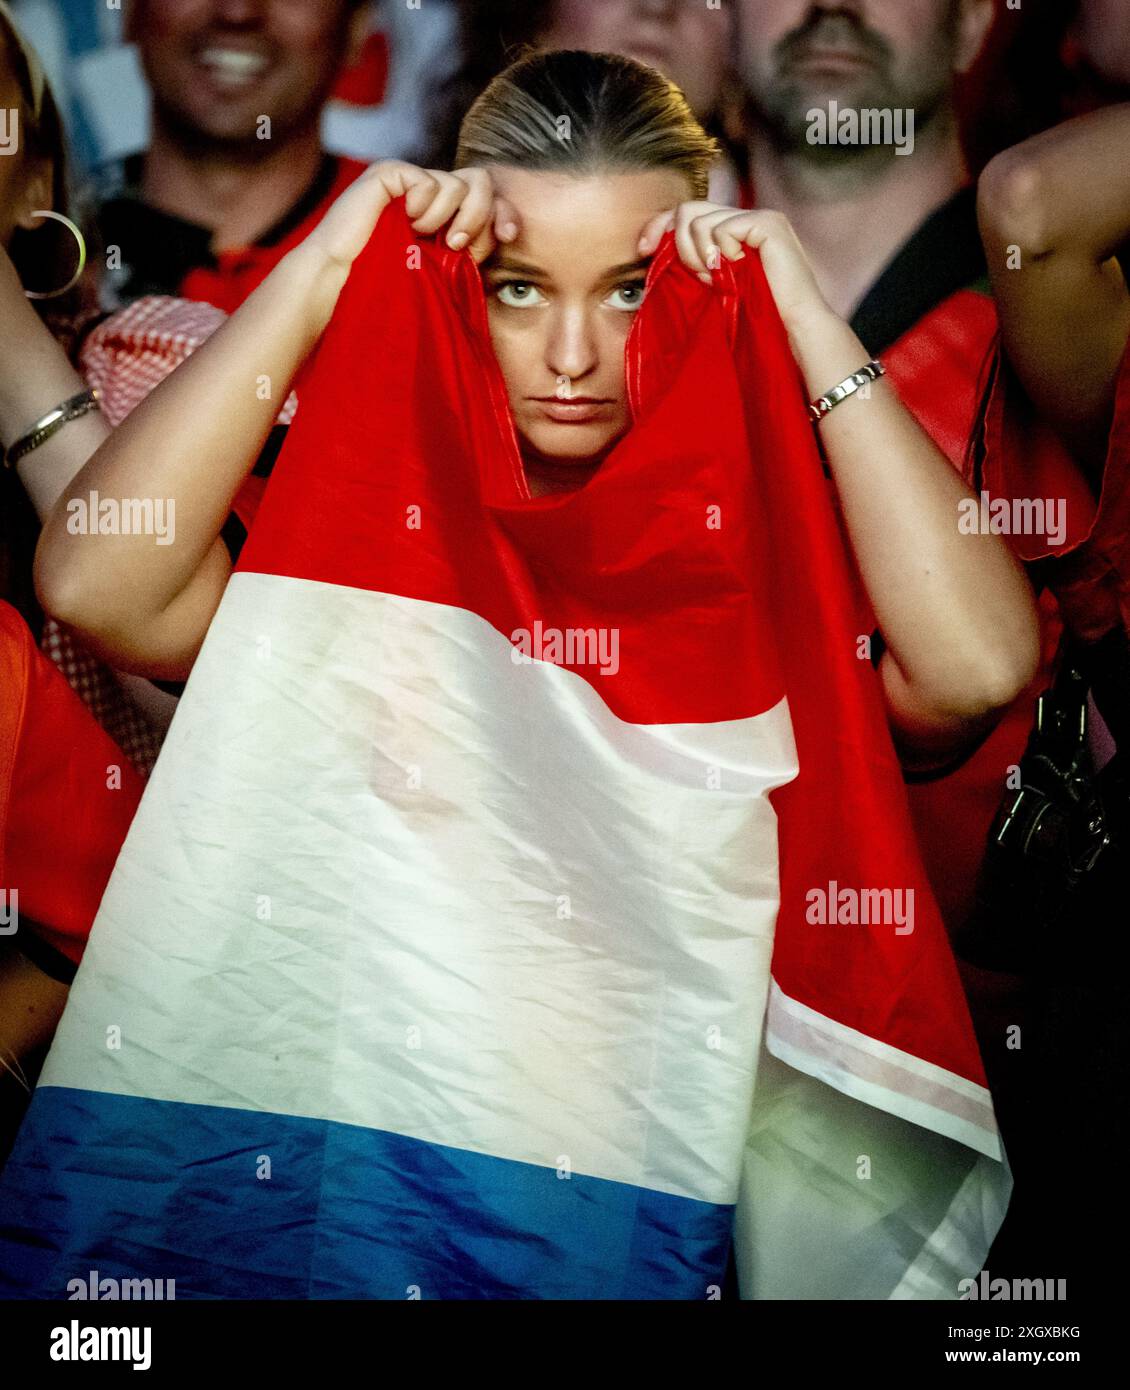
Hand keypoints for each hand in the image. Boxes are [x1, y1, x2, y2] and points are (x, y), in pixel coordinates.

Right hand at [306, 160, 519, 271]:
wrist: (346, 284)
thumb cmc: (390, 288)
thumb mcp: (444, 275)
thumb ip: (473, 254)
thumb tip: (510, 237)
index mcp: (448, 218)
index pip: (491, 200)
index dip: (504, 214)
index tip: (506, 238)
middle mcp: (432, 196)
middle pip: (482, 181)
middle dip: (480, 216)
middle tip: (458, 246)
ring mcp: (412, 182)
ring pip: (460, 183)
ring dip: (447, 218)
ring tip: (422, 237)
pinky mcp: (392, 173)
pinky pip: (429, 181)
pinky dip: (424, 207)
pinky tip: (406, 222)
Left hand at [638, 203, 831, 335]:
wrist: (790, 329)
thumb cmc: (752, 316)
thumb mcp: (710, 284)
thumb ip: (690, 261)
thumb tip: (654, 246)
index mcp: (732, 229)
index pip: (687, 211)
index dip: (659, 225)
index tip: (642, 250)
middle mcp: (746, 217)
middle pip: (688, 209)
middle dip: (680, 245)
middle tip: (697, 276)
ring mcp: (759, 217)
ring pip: (699, 220)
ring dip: (699, 255)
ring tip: (718, 277)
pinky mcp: (768, 224)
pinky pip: (723, 227)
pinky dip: (722, 252)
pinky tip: (736, 268)